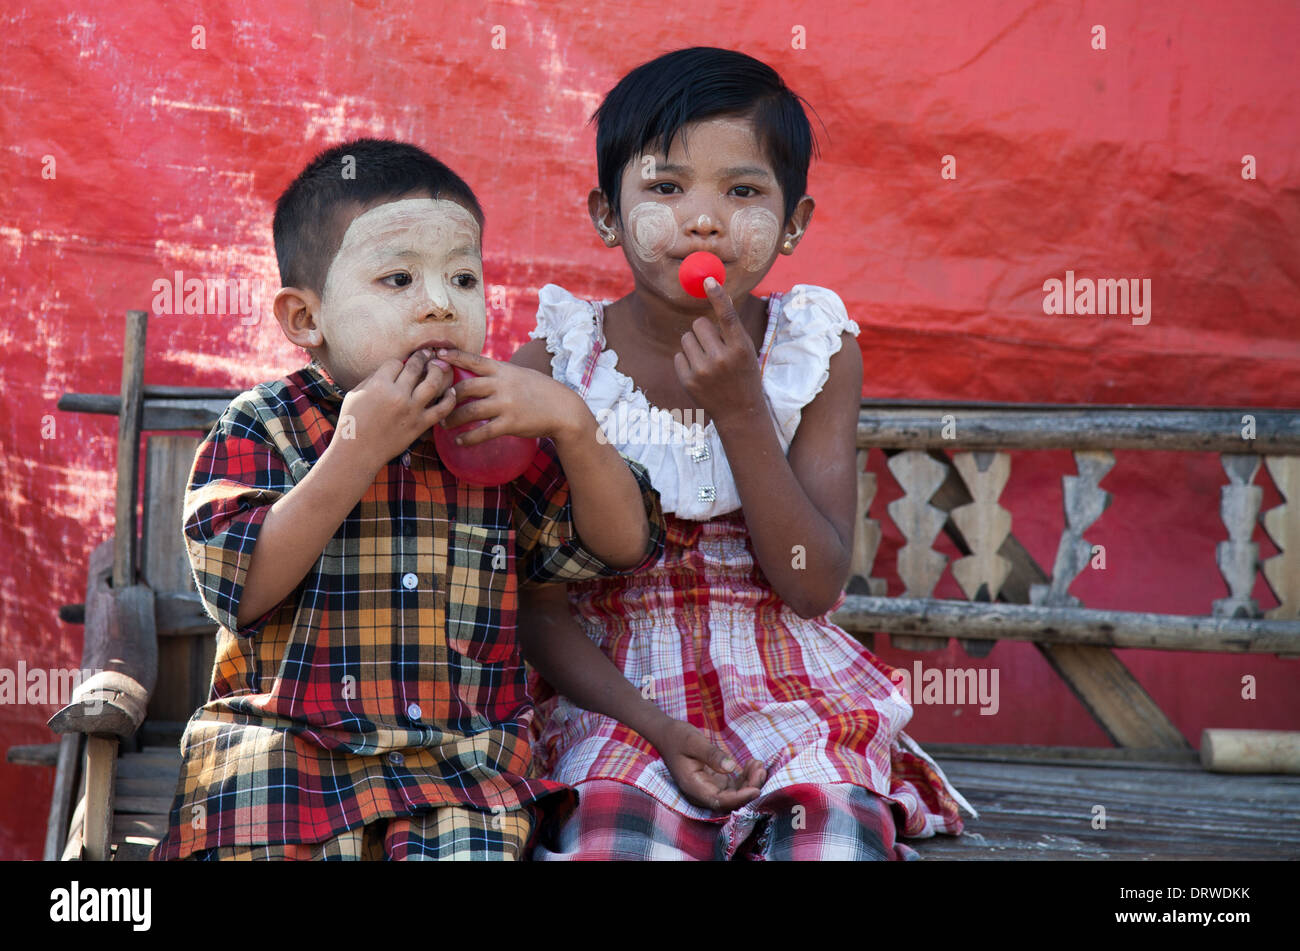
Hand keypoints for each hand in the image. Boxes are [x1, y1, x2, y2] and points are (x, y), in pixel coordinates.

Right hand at [337, 349, 455, 469]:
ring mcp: (411, 410)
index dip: (400, 362)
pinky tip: (451, 391)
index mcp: (378, 385)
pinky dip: (450, 398)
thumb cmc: (352, 422)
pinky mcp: (420, 425)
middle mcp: (397, 395)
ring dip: (438, 371)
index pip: (396, 362)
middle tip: (428, 353)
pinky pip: (442, 409)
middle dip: (423, 357)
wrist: (358, 452)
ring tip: (439, 367)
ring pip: (433, 383)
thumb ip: (374, 379)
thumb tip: (392, 369)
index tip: (402, 364)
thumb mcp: (355, 393)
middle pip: (416, 367)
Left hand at [435, 347, 589, 446]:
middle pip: (464, 387)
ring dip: (452, 419)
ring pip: (469, 411)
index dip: (454, 357)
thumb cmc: (540, 391)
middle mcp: (502, 385)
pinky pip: (483, 432)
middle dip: (446, 396)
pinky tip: (459, 441)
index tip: (436, 355)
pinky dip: (468, 438)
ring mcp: (506, 404)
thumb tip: (477, 370)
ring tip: (443, 425)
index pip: (474, 360)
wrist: (563, 409)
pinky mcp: (510, 423)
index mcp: (503, 370)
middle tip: (435, 403)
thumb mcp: (520, 374)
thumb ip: (499, 373)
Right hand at [650, 717, 765, 812]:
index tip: (756, 789)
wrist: (667, 734)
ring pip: (734, 794)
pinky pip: (733, 786)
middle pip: (730, 801)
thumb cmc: (677, 736)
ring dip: (749, 783)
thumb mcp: (693, 742)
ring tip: (758, 765)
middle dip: (749, 788)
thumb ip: (711, 755)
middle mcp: (701, 792)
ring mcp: (709, 788)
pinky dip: (745, 778)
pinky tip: (753, 764)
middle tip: (760, 770)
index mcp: (693, 787)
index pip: (720, 801)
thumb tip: (731, 767)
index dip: (739, 798)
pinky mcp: (715, 782)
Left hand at [672, 277, 765, 429]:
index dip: (718, 296)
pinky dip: (687, 360)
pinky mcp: (688, 381)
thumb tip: (714, 300)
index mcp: (740, 348)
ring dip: (694, 344)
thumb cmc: (743, 376)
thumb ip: (730, 331)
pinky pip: (679, 355)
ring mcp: (703, 371)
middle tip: (713, 345)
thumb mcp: (746, 352)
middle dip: (704, 330)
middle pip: (699, 324)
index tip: (708, 280)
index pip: (728, 316)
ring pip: (686, 338)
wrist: (740, 412)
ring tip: (707, 360)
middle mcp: (722, 359)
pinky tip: (700, 373)